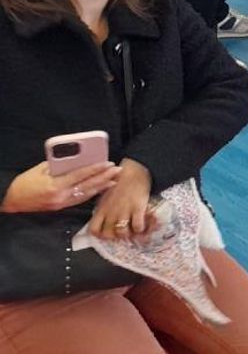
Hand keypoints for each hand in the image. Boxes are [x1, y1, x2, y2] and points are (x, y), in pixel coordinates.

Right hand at [0, 160, 120, 213]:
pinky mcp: (61, 208)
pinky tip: (100, 189)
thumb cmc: (25, 182)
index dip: (96, 169)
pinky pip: (80, 200)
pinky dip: (92, 193)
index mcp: (56, 185)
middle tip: (117, 170)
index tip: (108, 163)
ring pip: (86, 195)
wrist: (11, 201)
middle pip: (88, 186)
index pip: (81, 175)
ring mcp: (62, 204)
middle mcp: (61, 196)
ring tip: (114, 180)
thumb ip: (59, 164)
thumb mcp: (41, 169)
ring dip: (101, 187)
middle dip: (104, 178)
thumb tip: (76, 158)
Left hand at [88, 159, 154, 240]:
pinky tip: (141, 225)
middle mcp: (111, 212)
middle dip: (115, 237)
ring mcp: (124, 211)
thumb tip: (103, 219)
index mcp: (101, 208)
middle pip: (108, 235)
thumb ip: (103, 207)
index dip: (100, 235)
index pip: (94, 230)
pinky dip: (140, 229)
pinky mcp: (138, 209)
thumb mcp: (105, 194)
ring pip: (122, 233)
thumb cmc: (119, 181)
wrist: (134, 170)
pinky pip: (137, 227)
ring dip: (128, 234)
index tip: (107, 234)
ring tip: (132, 231)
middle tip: (122, 233)